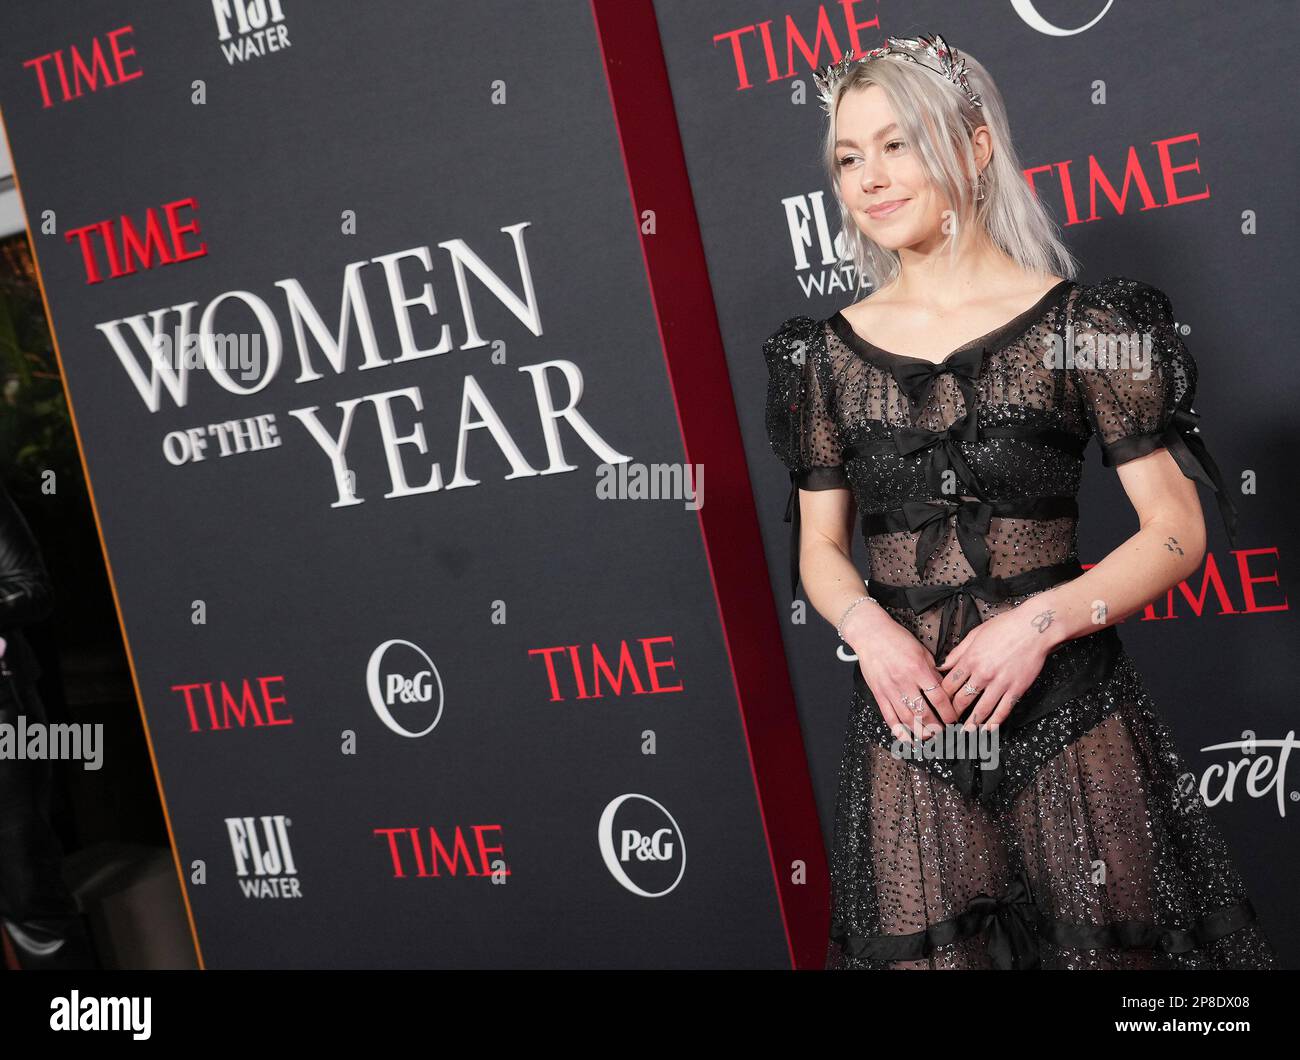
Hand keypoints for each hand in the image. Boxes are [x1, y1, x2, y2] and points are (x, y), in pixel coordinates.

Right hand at [844, 602, 960, 741]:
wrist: (871, 634)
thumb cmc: (896, 639)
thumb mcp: (922, 651)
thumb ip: (933, 670)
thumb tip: (944, 688)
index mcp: (918, 669)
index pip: (938, 697)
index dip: (949, 712)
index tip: (953, 718)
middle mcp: (904, 682)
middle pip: (924, 712)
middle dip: (937, 727)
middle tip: (944, 732)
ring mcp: (890, 690)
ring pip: (907, 719)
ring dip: (920, 732)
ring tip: (930, 737)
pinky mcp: (879, 694)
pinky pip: (889, 717)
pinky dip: (898, 731)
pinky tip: (907, 738)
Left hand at [935, 601, 1057, 731]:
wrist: (1034, 627)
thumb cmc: (1005, 627)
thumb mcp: (975, 634)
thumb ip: (958, 652)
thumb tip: (943, 666)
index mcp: (970, 659)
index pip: (949, 684)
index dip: (942, 697)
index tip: (939, 704)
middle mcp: (983, 673)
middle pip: (962, 699)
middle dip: (953, 713)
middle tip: (948, 722)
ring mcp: (1000, 683)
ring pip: (981, 709)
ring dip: (971, 723)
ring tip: (965, 733)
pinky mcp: (1016, 689)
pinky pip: (1003, 710)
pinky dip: (994, 722)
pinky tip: (988, 729)